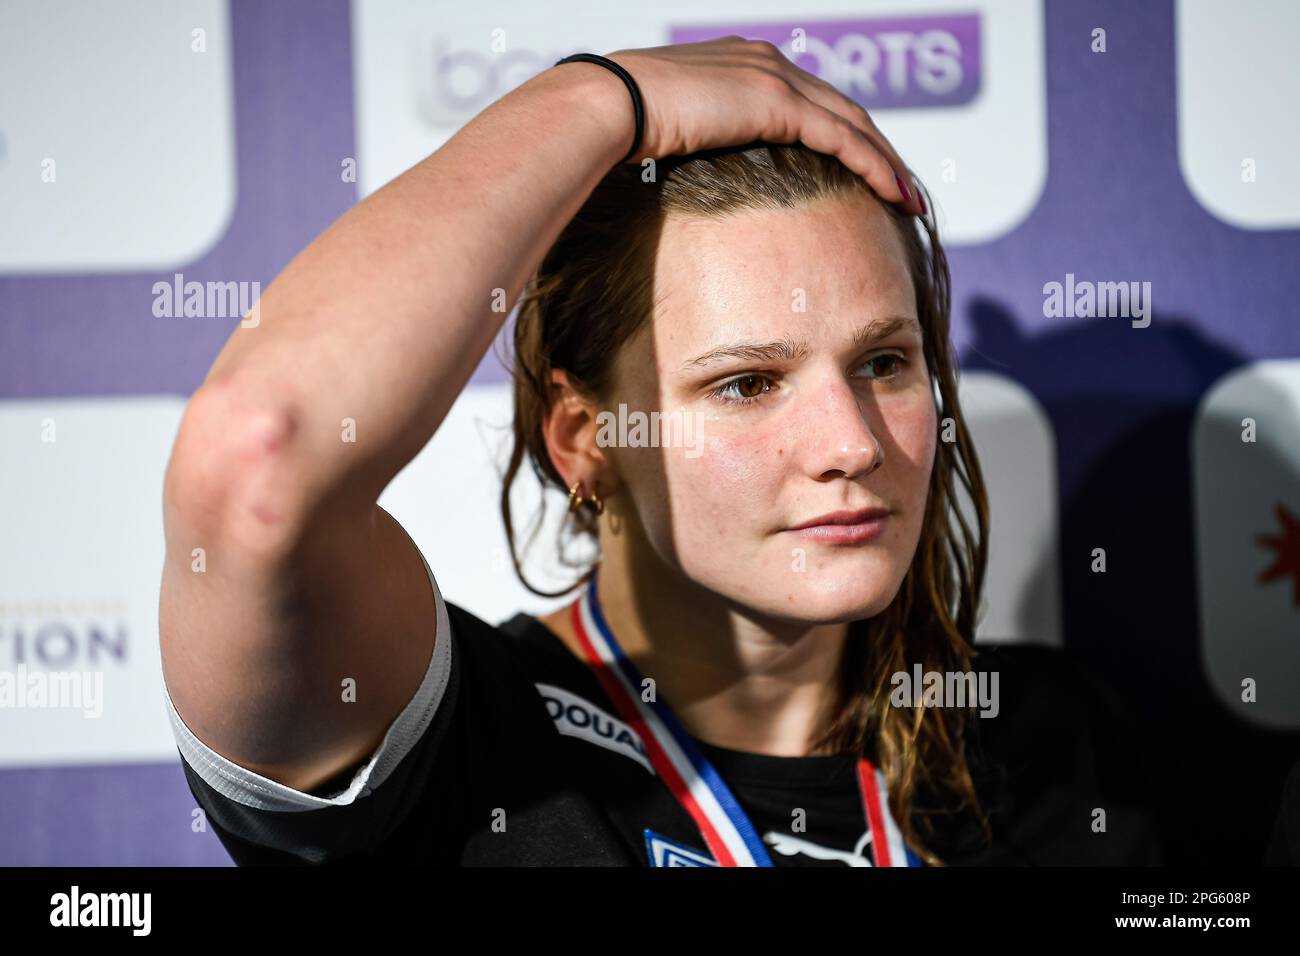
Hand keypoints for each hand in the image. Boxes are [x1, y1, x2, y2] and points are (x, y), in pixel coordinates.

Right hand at [603, 36, 922, 213]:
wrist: (610, 107)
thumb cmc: (621, 127)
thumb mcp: (670, 132)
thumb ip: (697, 142)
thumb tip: (690, 176)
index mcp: (744, 64)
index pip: (812, 102)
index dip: (844, 138)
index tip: (865, 171)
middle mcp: (767, 62)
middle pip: (843, 109)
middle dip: (879, 150)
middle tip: (903, 188)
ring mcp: (775, 77)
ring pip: (853, 123)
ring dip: (888, 164)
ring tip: (910, 200)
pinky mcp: (778, 103)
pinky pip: (842, 139)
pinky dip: (874, 167)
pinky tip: (893, 194)